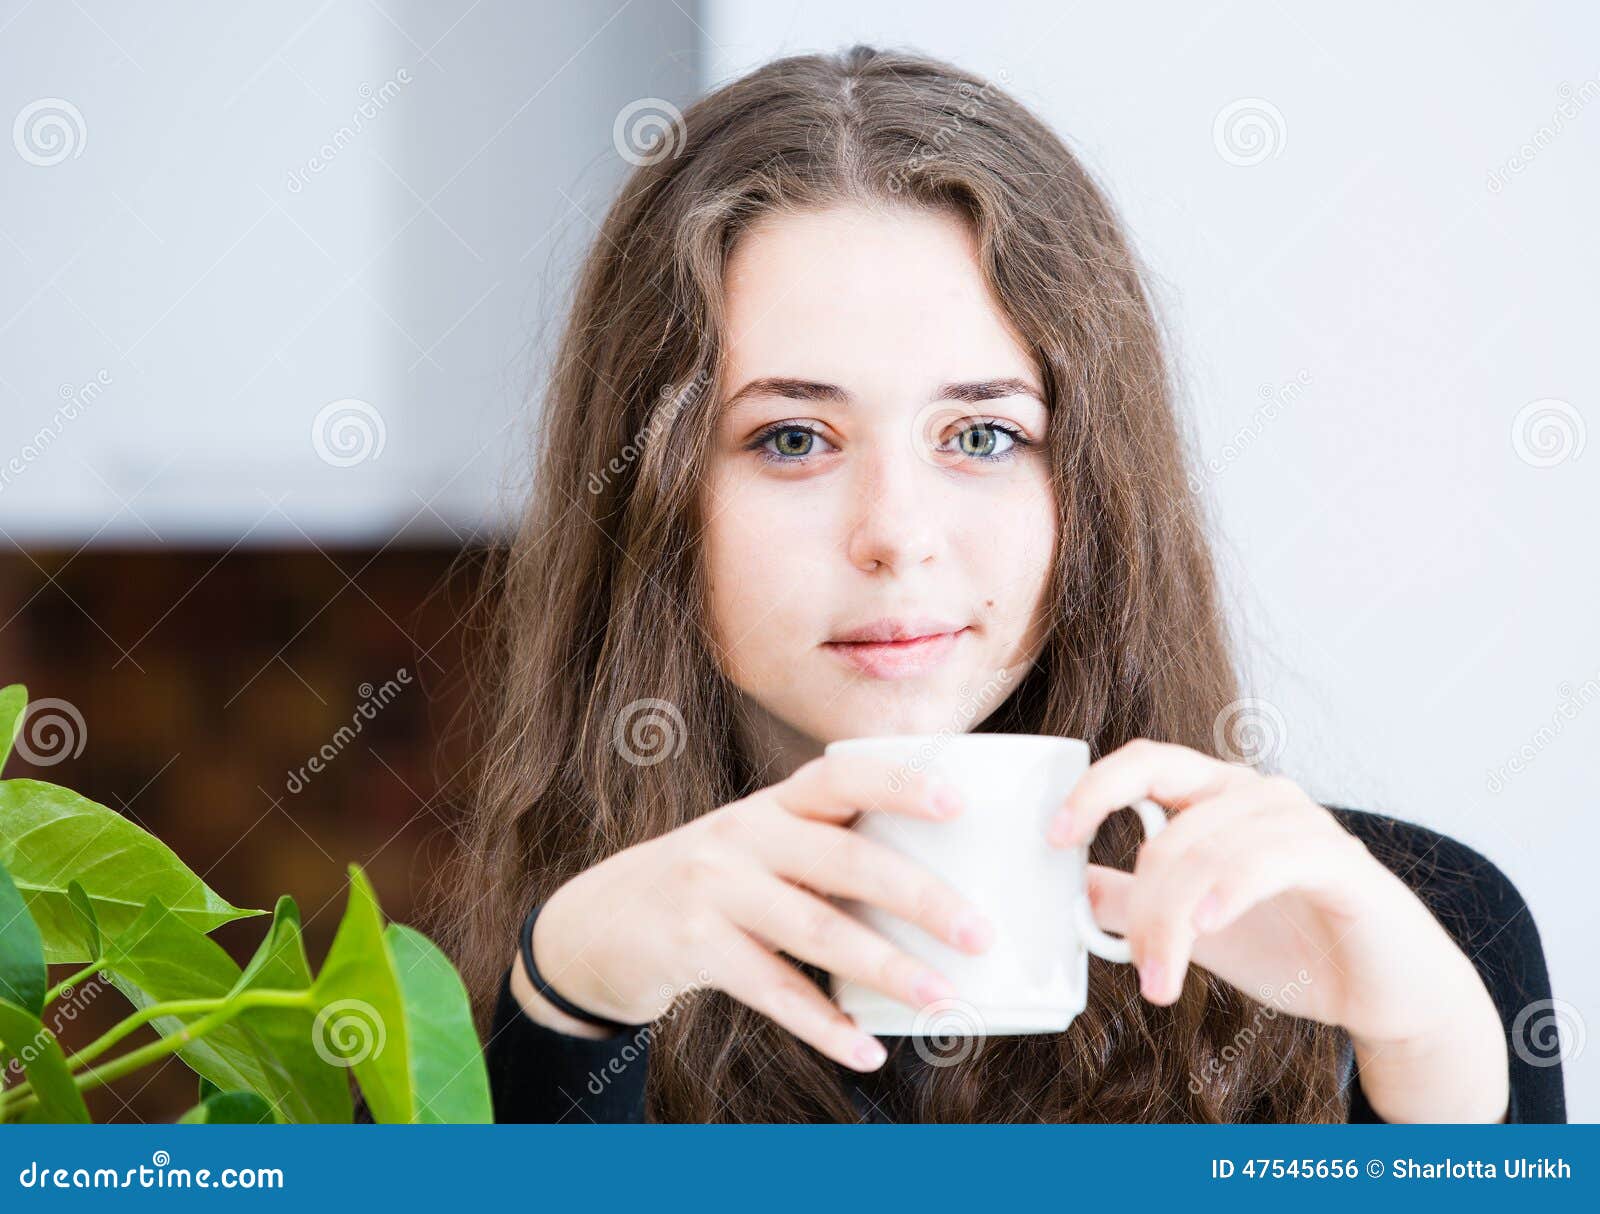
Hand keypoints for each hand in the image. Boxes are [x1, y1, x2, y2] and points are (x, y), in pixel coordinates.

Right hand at [519, 753, 995, 1071]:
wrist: (600, 922)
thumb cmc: (712, 887)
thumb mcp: (759, 850)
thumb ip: (825, 857)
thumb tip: (936, 900)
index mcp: (773, 804)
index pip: (843, 777)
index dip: (900, 785)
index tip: (959, 801)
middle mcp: (744, 834)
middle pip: (844, 858)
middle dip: (919, 896)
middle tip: (979, 933)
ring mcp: (714, 888)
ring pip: (815, 928)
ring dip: (885, 968)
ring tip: (941, 999)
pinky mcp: (691, 945)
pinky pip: (772, 989)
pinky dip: (824, 1025)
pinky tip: (866, 1051)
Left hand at [1045, 739, 1508, 1119]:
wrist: (1386, 992)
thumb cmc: (1291, 946)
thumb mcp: (1191, 928)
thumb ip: (1132, 904)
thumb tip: (1072, 892)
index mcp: (1215, 798)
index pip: (1143, 764)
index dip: (1092, 791)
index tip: (1053, 837)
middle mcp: (1254, 794)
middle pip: (1167, 828)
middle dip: (1139, 901)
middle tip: (1137, 963)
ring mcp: (1299, 821)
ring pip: (1206, 852)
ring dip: (1172, 923)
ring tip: (1163, 980)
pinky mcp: (1338, 859)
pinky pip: (1267, 858)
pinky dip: (1226, 890)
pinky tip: (1207, 926)